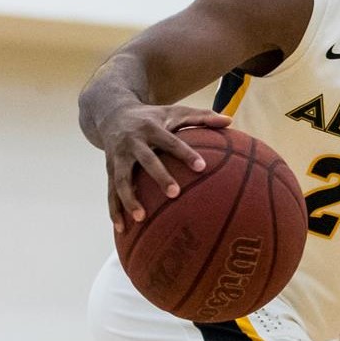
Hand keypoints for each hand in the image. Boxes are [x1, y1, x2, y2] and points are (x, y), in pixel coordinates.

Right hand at [97, 103, 232, 230]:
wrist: (112, 113)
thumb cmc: (152, 116)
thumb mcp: (175, 112)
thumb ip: (202, 116)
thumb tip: (230, 121)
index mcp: (151, 128)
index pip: (171, 141)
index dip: (186, 153)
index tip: (202, 167)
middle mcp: (133, 142)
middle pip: (146, 160)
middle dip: (159, 176)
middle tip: (174, 194)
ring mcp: (118, 157)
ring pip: (122, 179)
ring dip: (129, 198)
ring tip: (141, 217)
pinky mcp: (109, 170)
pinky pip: (110, 192)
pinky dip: (114, 210)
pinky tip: (123, 228)